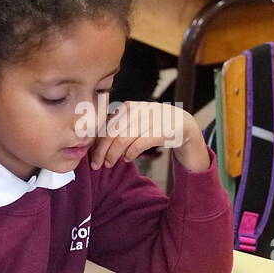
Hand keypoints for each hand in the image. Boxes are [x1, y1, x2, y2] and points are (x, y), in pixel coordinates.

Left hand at [87, 101, 208, 171]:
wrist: (181, 123)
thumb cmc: (153, 125)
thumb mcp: (135, 121)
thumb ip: (118, 128)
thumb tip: (96, 144)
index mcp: (127, 107)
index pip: (106, 126)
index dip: (97, 143)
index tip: (92, 157)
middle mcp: (136, 111)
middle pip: (111, 133)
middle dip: (101, 151)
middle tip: (96, 165)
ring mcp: (147, 120)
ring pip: (122, 140)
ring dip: (113, 155)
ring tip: (109, 164)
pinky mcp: (158, 131)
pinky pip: (138, 144)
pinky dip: (130, 153)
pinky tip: (126, 159)